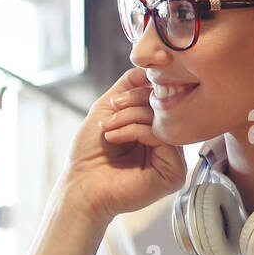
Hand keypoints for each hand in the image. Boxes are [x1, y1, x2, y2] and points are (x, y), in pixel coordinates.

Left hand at [62, 68, 187, 226]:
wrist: (79, 186)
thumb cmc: (88, 155)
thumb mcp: (106, 109)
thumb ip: (128, 85)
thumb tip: (150, 68)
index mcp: (155, 129)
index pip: (163, 98)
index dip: (143, 90)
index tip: (116, 99)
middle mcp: (167, 143)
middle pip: (166, 106)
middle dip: (135, 102)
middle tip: (112, 109)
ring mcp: (172, 159)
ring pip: (164, 120)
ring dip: (131, 117)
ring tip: (109, 128)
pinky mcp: (174, 174)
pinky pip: (164, 138)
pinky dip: (137, 132)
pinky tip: (116, 139)